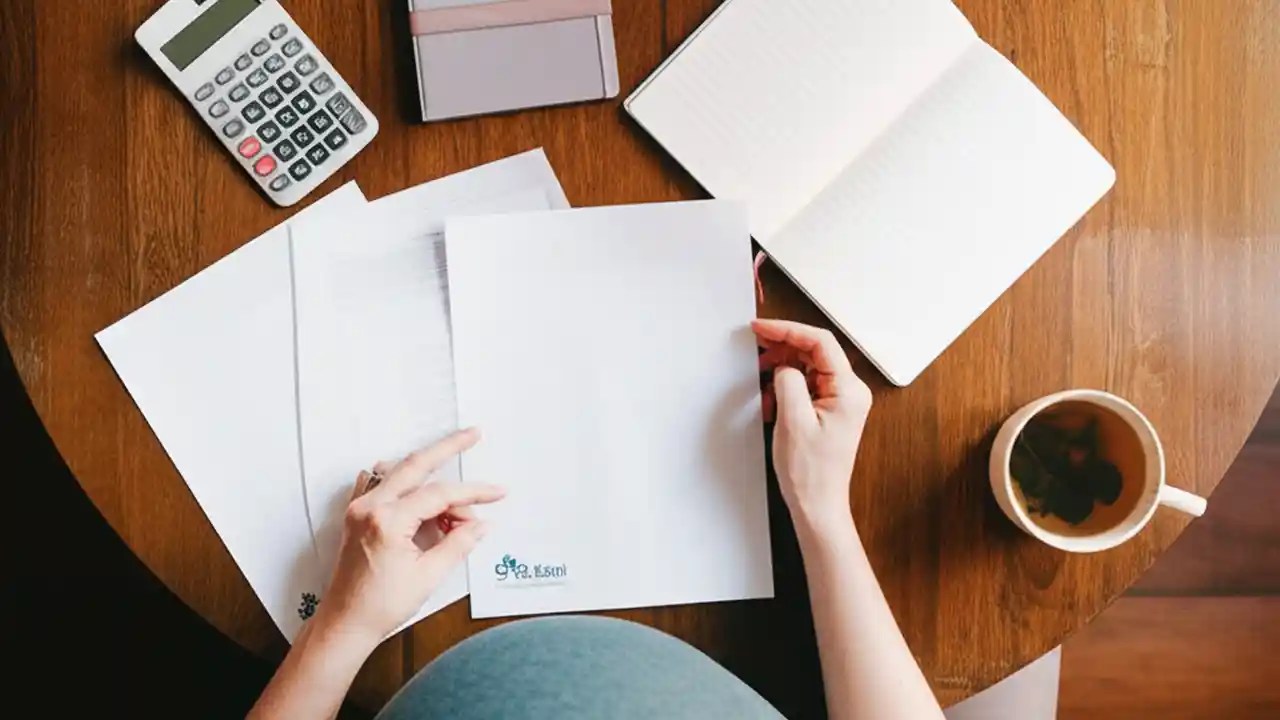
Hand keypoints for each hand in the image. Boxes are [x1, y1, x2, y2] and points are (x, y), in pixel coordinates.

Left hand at [317, 428, 503, 644]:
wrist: (345, 623)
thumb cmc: (379, 606)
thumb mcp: (428, 576)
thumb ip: (458, 543)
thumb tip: (480, 524)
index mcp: (387, 520)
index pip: (439, 494)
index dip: (472, 493)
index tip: (495, 493)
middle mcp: (369, 506)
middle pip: (415, 465)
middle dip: (447, 448)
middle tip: (472, 434)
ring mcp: (358, 508)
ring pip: (397, 472)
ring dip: (427, 474)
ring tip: (454, 496)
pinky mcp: (355, 515)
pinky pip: (377, 482)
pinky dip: (400, 480)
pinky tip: (414, 487)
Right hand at [753, 319, 871, 535]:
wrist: (817, 504)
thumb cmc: (810, 472)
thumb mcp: (792, 421)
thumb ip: (788, 381)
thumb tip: (783, 365)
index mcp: (848, 390)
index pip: (820, 342)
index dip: (787, 330)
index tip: (761, 328)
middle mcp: (850, 391)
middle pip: (814, 351)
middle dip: (782, 347)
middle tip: (755, 348)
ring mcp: (841, 400)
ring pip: (807, 366)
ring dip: (781, 368)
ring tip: (760, 380)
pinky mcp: (829, 409)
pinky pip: (806, 384)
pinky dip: (784, 385)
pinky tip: (770, 400)